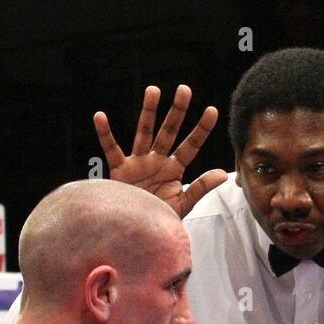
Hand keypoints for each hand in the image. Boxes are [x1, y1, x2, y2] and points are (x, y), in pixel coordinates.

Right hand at [93, 84, 228, 218]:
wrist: (137, 234)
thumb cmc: (160, 220)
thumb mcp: (183, 204)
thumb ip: (200, 187)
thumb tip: (223, 174)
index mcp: (174, 169)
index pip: (190, 146)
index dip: (201, 129)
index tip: (212, 110)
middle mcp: (157, 161)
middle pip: (168, 131)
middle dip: (177, 111)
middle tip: (184, 89)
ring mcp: (138, 163)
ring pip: (144, 132)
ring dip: (148, 112)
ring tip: (154, 90)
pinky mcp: (119, 171)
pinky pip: (111, 149)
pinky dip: (105, 134)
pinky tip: (100, 116)